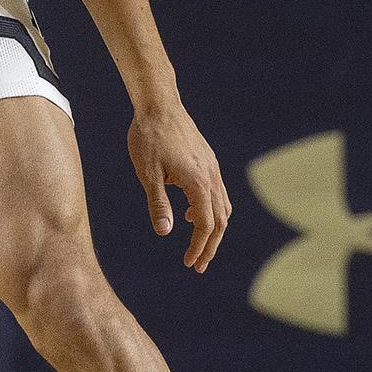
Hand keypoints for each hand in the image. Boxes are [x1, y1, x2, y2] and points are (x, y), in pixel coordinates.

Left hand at [129, 106, 230, 272]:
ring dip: (213, 229)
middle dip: (210, 245)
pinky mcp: (208, 162)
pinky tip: (191, 214)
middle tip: (198, 265)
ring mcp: (212, 169)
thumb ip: (157, 204)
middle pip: (221, 221)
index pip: (206, 225)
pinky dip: (211, 210)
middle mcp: (212, 177)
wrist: (159, 106)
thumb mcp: (148, 174)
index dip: (199, 247)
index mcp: (198, 183)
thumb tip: (164, 232)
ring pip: (223, 207)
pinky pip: (218, 193)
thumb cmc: (148, 138)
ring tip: (197, 244)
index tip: (190, 263)